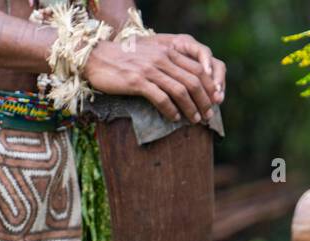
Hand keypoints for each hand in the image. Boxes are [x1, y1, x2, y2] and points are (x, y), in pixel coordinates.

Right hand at [83, 34, 225, 124]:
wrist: (95, 57)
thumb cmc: (122, 60)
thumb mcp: (149, 55)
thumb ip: (166, 63)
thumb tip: (184, 82)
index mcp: (167, 51)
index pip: (198, 68)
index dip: (210, 87)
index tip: (213, 101)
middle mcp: (162, 58)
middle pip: (194, 81)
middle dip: (204, 101)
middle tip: (208, 115)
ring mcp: (150, 69)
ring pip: (180, 90)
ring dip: (191, 108)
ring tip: (194, 120)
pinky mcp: (137, 81)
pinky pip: (161, 98)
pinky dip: (171, 110)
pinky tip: (174, 119)